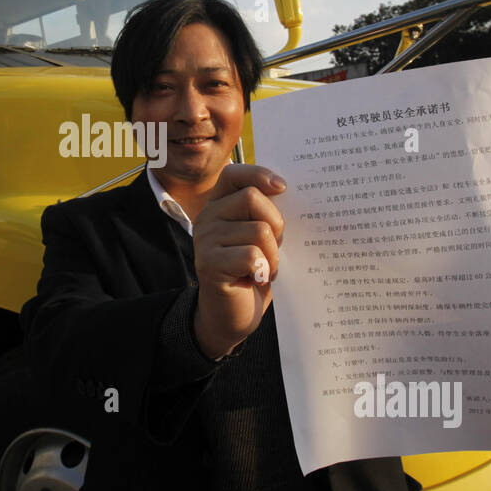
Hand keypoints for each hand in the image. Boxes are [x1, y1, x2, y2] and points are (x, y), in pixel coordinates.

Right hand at [191, 164, 286, 359]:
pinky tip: (257, 278)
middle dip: (276, 222)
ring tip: (265, 267)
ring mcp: (205, 241)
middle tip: (274, 246)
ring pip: (258, 230)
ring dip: (272, 253)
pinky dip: (264, 268)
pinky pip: (252, 255)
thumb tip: (284, 191)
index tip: (282, 187)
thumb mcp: (260, 236)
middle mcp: (207, 218)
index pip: (234, 174)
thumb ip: (265, 213)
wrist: (232, 316)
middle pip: (251, 198)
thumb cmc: (252, 272)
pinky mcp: (209, 264)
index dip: (259, 174)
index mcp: (219, 205)